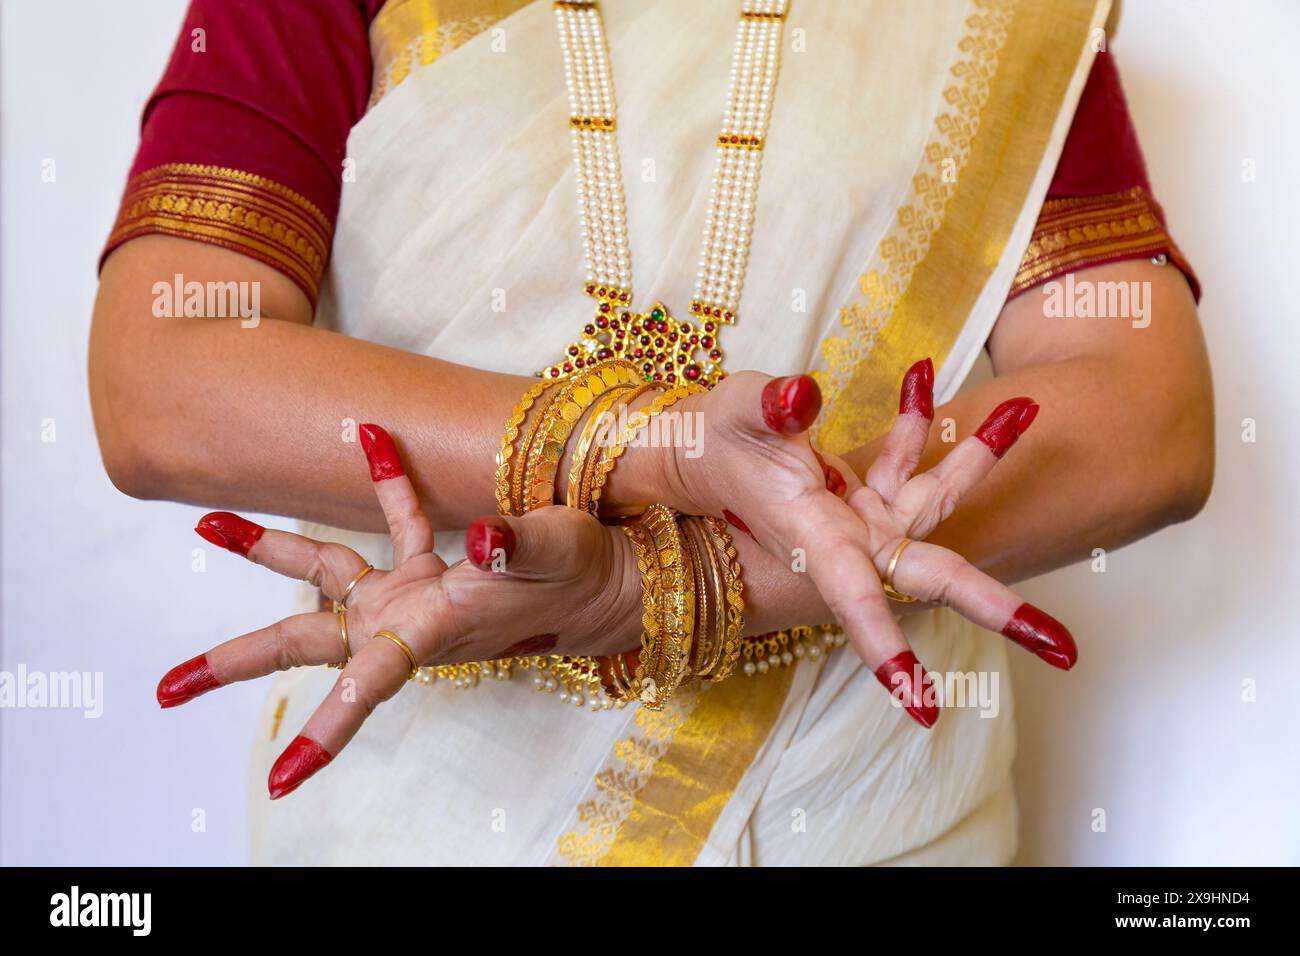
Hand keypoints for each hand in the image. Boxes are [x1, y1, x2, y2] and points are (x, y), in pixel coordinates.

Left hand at [157, 424, 640, 798]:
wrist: (605, 583)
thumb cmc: (584, 579)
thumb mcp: (556, 556)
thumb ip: (522, 545)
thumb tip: (489, 533)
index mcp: (433, 630)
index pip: (369, 686)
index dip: (327, 731)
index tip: (280, 780)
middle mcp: (406, 623)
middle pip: (305, 643)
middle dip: (238, 661)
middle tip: (167, 687)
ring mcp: (409, 598)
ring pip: (324, 574)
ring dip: (271, 547)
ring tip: (211, 524)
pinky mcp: (426, 572)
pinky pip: (392, 524)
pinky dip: (384, 484)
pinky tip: (371, 439)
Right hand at [660, 359, 1076, 726]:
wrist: (693, 452)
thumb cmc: (707, 441)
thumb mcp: (737, 416)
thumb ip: (771, 406)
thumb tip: (803, 395)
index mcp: (814, 539)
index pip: (858, 601)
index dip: (888, 649)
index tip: (925, 708)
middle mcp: (847, 541)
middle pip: (933, 576)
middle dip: (997, 607)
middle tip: (1066, 651)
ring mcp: (860, 520)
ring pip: (935, 497)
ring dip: (977, 455)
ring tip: (1024, 411)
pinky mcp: (861, 496)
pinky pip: (904, 462)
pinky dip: (917, 424)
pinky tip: (921, 375)